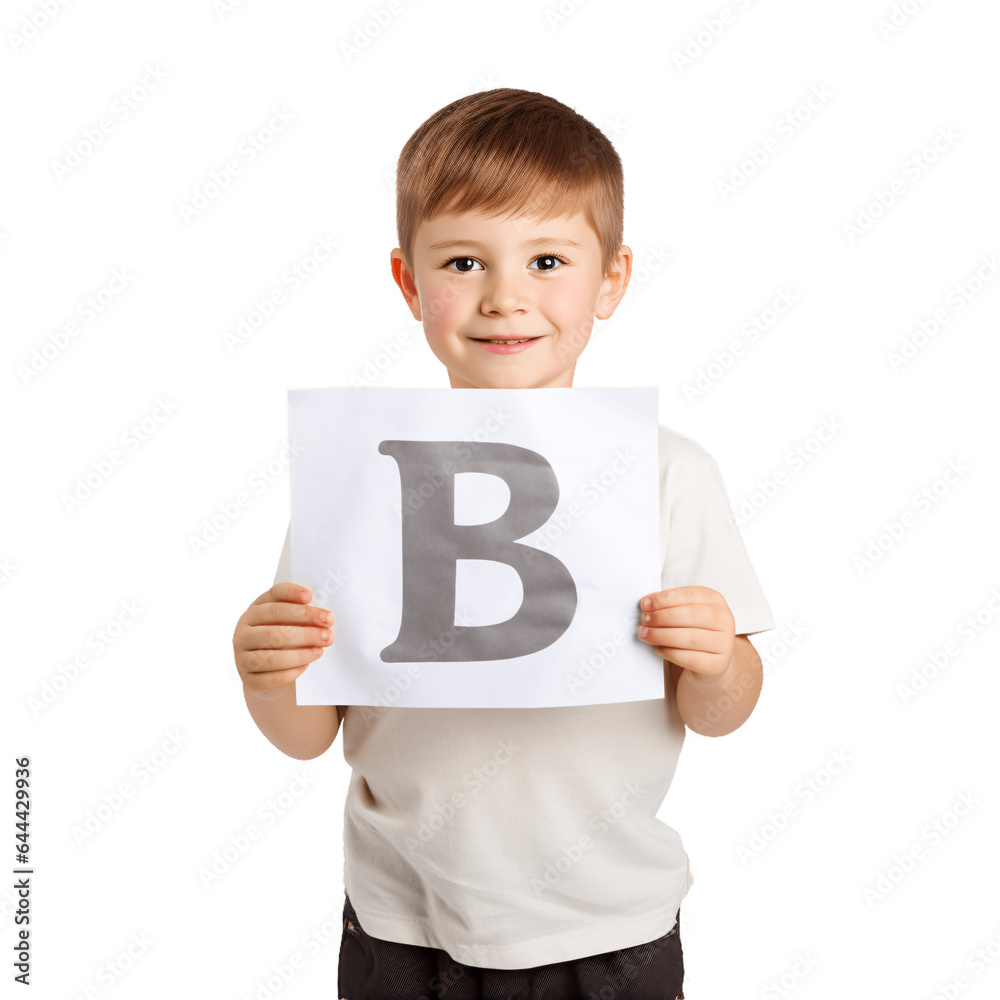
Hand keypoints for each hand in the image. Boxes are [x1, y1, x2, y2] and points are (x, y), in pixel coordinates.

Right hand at [233, 583, 334, 700]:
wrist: (267, 673)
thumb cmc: (283, 640)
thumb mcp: (288, 623)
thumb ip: (300, 616)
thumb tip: (321, 616)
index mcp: (255, 611)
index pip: (272, 597)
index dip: (290, 594)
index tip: (310, 596)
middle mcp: (243, 632)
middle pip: (274, 631)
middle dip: (305, 632)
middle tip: (328, 634)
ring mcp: (242, 657)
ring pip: (271, 657)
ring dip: (300, 654)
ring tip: (320, 651)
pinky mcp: (249, 680)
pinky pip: (271, 678)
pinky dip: (292, 672)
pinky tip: (306, 666)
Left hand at [636, 585, 735, 680]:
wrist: (712, 659)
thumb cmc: (694, 630)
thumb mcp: (687, 611)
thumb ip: (671, 606)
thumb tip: (647, 605)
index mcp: (715, 600)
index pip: (688, 595)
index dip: (664, 599)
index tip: (645, 603)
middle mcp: (724, 619)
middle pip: (690, 616)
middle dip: (661, 617)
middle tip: (643, 620)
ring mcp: (724, 643)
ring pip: (690, 637)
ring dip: (662, 635)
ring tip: (645, 634)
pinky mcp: (717, 664)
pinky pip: (690, 658)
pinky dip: (669, 652)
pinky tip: (657, 648)